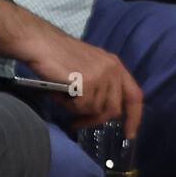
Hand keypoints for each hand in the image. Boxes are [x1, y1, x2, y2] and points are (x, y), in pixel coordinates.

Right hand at [26, 31, 143, 138]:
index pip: (134, 95)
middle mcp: (113, 69)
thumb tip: (103, 112)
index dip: (134, 117)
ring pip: (96, 109)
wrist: (41, 43)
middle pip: (114, 109)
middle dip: (96, 120)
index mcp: (115, 65)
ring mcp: (101, 75)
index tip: (129, 134)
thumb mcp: (90, 66)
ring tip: (63, 97)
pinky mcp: (87, 82)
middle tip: (78, 123)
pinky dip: (69, 105)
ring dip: (77, 109)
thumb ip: (102, 84)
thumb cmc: (59, 55)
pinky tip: (60, 94)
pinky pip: (82, 107)